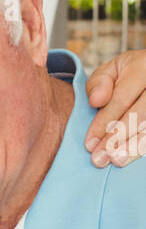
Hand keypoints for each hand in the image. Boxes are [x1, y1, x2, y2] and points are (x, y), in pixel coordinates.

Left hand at [84, 51, 145, 167]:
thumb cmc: (128, 74)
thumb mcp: (111, 70)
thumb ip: (99, 83)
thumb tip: (96, 101)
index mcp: (142, 67)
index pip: (121, 99)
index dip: (104, 123)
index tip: (89, 144)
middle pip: (139, 115)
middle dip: (117, 139)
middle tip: (100, 159)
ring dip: (133, 147)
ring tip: (116, 161)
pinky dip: (144, 146)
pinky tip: (131, 156)